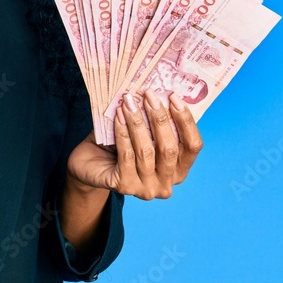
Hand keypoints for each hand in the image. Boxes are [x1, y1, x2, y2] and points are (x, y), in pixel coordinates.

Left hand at [66, 89, 202, 199]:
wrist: (90, 164)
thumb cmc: (120, 145)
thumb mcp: (142, 133)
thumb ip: (153, 121)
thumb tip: (158, 94)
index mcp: (178, 171)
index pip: (192, 146)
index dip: (186, 121)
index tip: (174, 97)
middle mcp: (167, 184)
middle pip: (169, 149)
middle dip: (160, 118)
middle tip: (149, 94)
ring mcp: (146, 189)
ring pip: (147, 151)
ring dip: (138, 122)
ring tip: (129, 101)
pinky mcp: (125, 186)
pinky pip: (127, 155)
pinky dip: (123, 133)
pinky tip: (118, 116)